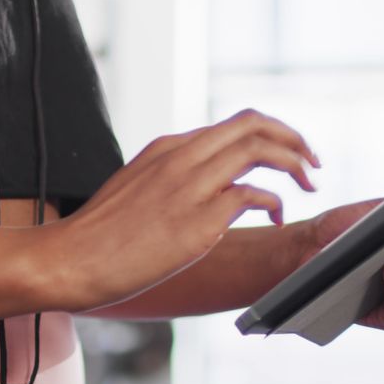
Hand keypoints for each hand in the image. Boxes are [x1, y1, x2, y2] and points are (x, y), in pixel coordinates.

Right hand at [57, 109, 320, 311]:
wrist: (70, 259)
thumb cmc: (100, 236)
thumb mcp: (136, 189)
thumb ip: (171, 180)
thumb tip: (204, 190)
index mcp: (168, 147)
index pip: (234, 124)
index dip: (273, 134)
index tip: (290, 152)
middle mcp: (181, 157)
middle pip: (254, 124)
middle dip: (295, 139)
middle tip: (313, 164)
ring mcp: (189, 186)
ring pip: (258, 149)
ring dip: (294, 162)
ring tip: (308, 183)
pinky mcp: (196, 221)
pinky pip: (252, 195)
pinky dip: (274, 203)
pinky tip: (276, 218)